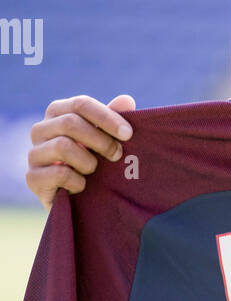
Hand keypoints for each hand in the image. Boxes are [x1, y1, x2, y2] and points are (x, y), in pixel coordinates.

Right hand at [26, 94, 135, 210]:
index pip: (80, 104)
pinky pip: (59, 173)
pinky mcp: (32, 178)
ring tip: (94, 171)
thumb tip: (127, 100)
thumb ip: (114, 120)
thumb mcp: (106, 139)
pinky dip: (78, 181)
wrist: (80, 200)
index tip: (128, 133)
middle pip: (70, 123)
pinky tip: (82, 186)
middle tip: (117, 154)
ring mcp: (33, 153)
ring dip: (88, 162)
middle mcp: (40, 129)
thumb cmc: (94, 160)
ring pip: (62, 146)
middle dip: (100, 140)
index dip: (106, 117)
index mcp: (58, 112)